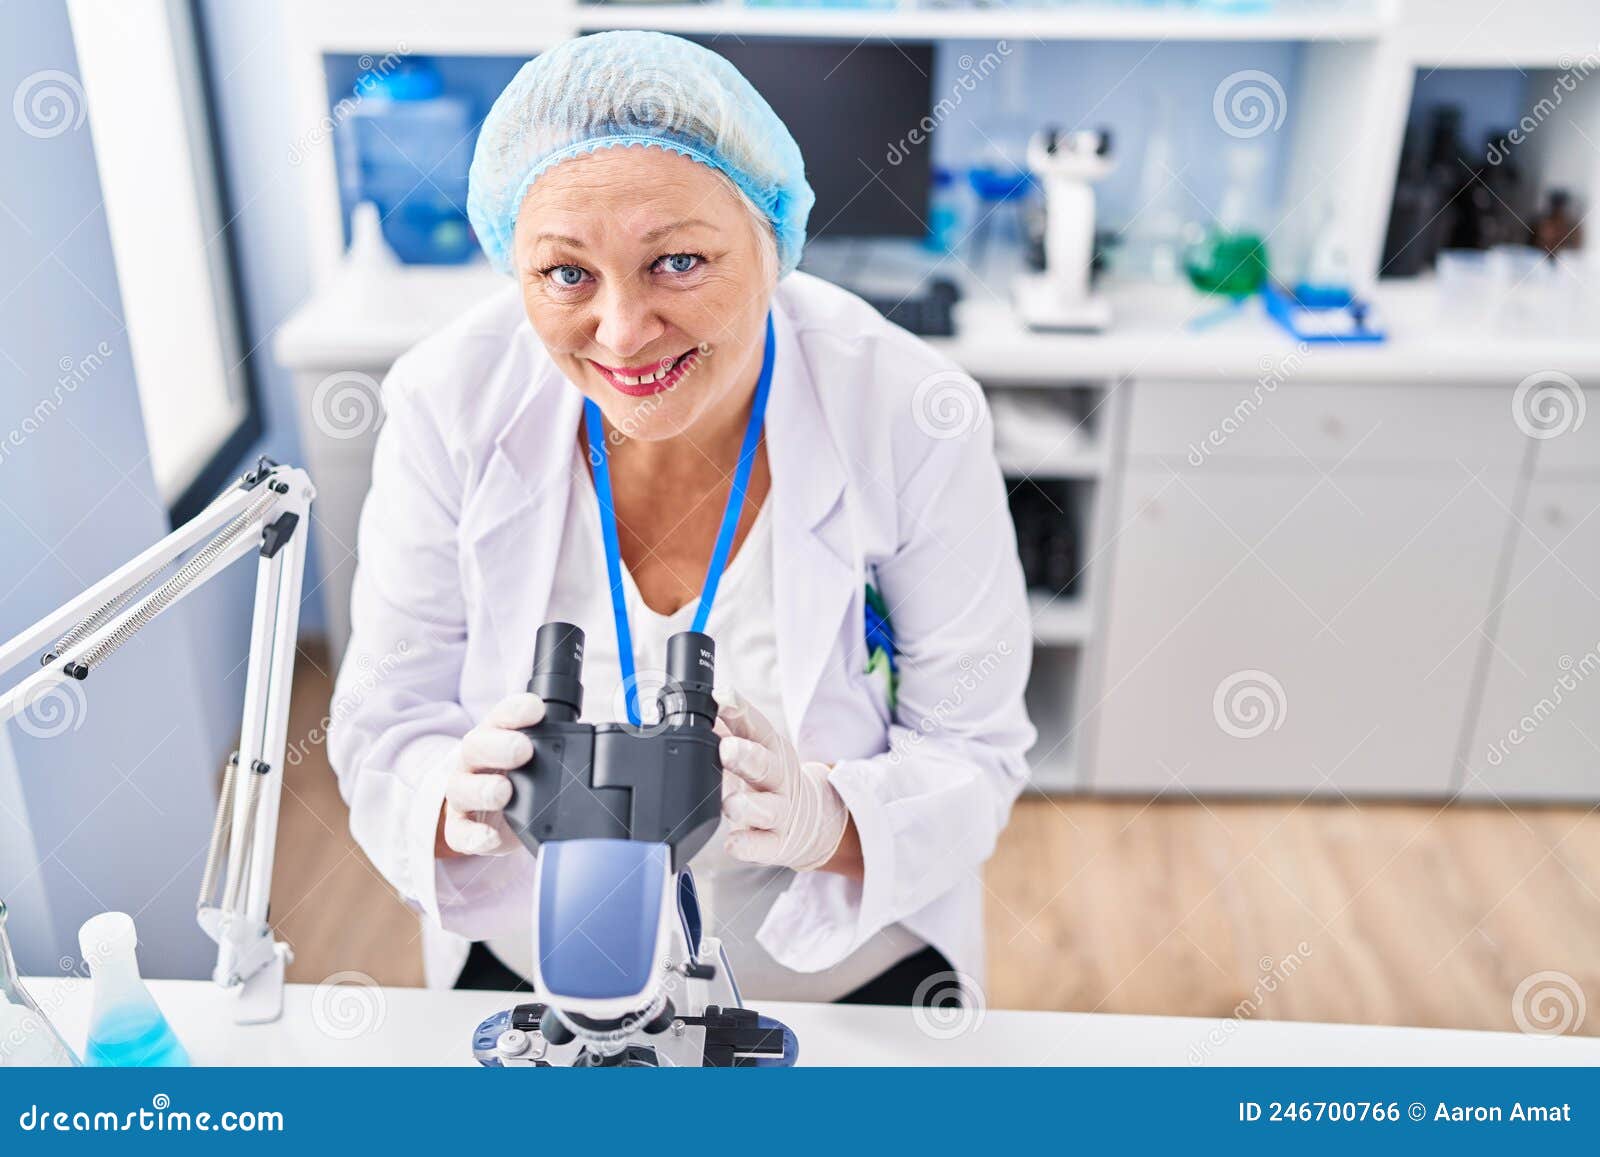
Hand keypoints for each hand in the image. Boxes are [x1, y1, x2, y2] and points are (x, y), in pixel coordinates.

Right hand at [439, 692, 544, 856]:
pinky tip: (491, 836)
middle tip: (524, 750)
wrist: (483, 808)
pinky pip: (459, 833)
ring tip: (504, 792)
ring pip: (461, 789)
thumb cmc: (514, 773)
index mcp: (494, 735)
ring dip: (483, 790)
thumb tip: (595, 747)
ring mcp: (463, 793)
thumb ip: (555, 746)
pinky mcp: (460, 828)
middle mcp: (473, 760)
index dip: (516, 711)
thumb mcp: (535, 754)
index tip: (537, 709)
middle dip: (500, 747)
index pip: (501, 715)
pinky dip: (475, 836)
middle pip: (476, 746)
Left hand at [715, 690, 847, 871]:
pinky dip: (748, 846)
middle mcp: (778, 778)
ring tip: (731, 803)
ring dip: (748, 805)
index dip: (739, 710)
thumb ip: (726, 729)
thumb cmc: (771, 779)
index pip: (756, 726)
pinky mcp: (777, 843)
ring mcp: (780, 812)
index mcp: (771, 749)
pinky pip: (763, 846)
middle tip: (727, 749)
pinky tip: (733, 844)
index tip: (721, 697)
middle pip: (765, 764)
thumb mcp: (756, 748)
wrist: (812, 820)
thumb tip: (697, 707)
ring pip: (766, 808)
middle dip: (746, 756)